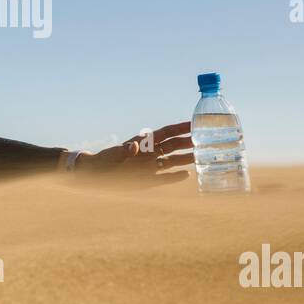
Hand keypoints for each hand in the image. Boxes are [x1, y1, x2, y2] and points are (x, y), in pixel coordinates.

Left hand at [72, 122, 192, 184]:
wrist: (96, 176)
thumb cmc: (105, 160)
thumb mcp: (114, 154)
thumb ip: (125, 150)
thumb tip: (135, 146)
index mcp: (145, 142)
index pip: (167, 132)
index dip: (181, 127)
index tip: (195, 122)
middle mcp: (151, 154)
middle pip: (174, 146)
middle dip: (189, 142)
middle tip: (207, 140)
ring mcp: (150, 167)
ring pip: (173, 161)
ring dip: (187, 159)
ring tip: (202, 157)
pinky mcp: (148, 181)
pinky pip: (165, 179)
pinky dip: (175, 177)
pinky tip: (188, 176)